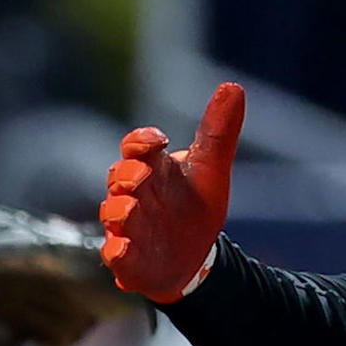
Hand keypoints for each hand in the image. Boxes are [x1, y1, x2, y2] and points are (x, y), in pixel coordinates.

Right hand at [100, 81, 243, 306]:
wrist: (195, 258)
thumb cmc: (196, 207)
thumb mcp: (211, 169)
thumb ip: (218, 131)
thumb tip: (233, 86)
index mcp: (153, 167)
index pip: (137, 146)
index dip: (141, 140)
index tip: (157, 140)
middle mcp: (134, 194)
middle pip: (120, 176)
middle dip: (127, 174)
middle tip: (141, 175)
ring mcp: (127, 226)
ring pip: (112, 213)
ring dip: (118, 210)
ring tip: (130, 208)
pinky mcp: (126, 258)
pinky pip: (113, 253)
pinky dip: (116, 250)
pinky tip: (123, 249)